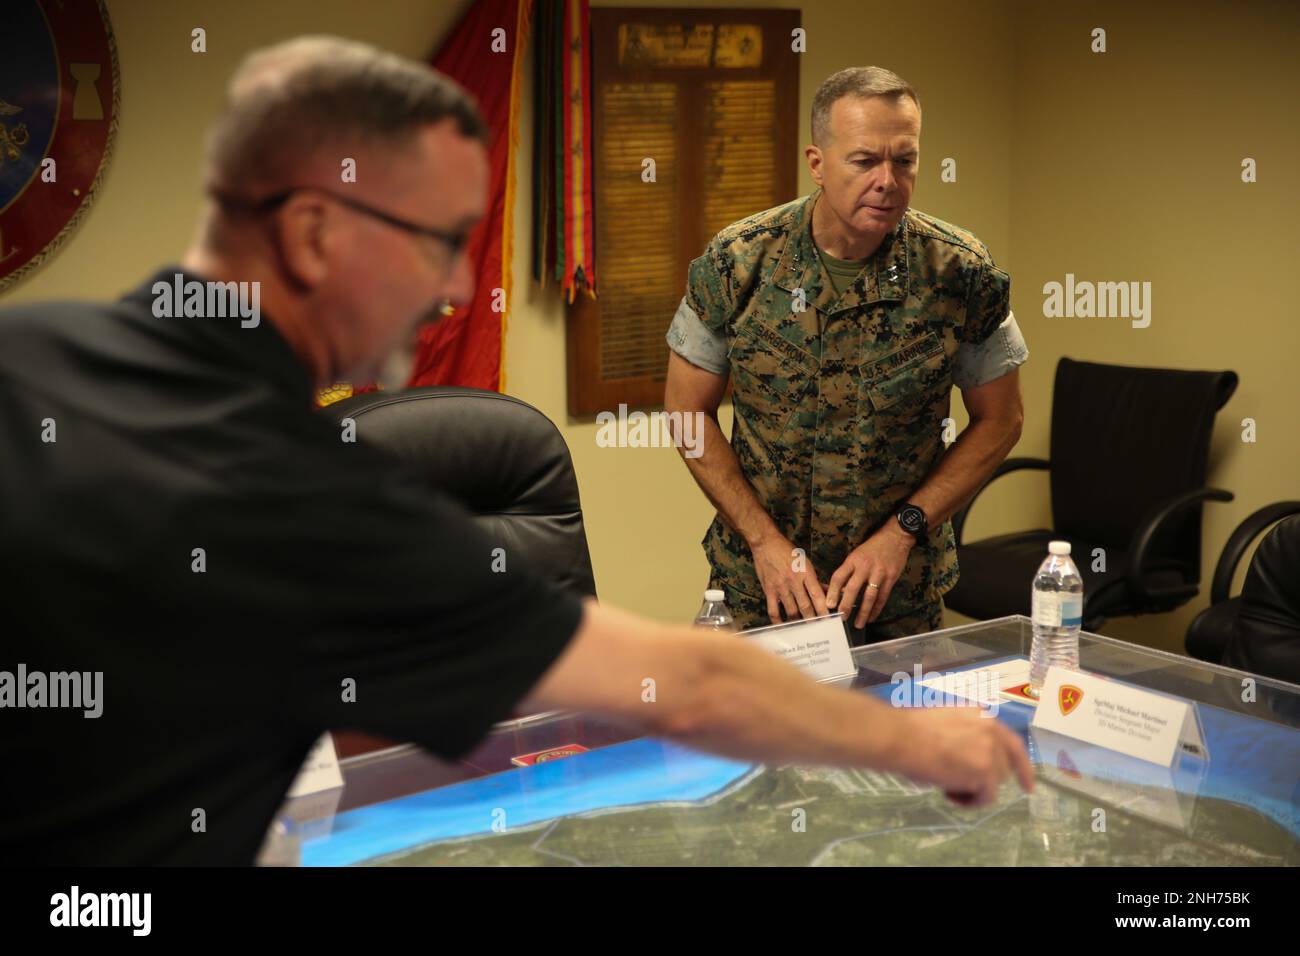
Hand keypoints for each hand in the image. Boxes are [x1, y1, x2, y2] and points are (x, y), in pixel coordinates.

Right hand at [750, 532, 828, 623]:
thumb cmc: (787, 551)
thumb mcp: (805, 562)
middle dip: (813, 619)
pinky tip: (783, 626)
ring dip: (799, 621)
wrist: (766, 543)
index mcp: (805, 572)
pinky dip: (778, 620)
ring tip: (804, 628)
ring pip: (791, 610)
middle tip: (818, 628)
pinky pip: (774, 610)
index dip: (823, 609)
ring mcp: (780, 587)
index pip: (817, 595)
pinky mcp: (769, 590)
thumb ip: (815, 579)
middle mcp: (794, 581)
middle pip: (805, 606)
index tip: (828, 619)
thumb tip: (827, 591)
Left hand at [827, 522, 914, 627]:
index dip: (832, 591)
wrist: (894, 537)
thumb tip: (838, 591)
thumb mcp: (856, 555)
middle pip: (852, 589)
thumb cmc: (872, 547)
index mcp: (853, 560)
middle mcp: (865, 566)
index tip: (828, 604)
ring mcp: (879, 573)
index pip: (838, 577)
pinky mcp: (891, 577)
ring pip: (869, 596)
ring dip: (863, 612)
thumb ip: (849, 571)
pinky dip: (876, 609)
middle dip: (845, 605)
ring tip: (858, 624)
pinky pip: (882, 596)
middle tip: (841, 618)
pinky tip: (872, 617)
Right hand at [889, 707, 1034, 806]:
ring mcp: (991, 751)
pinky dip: (969, 802)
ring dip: (974, 789)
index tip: (1028, 786)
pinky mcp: (985, 772)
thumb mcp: (946, 724)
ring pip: (995, 784)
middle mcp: (992, 730)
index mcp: (982, 717)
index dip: (1022, 767)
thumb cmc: (910, 731)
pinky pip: (986, 798)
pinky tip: (947, 793)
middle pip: (1003, 768)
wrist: (901, 737)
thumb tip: (967, 759)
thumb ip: (965, 736)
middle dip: (984, 779)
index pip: (1013, 744)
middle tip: (956, 782)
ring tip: (947, 786)